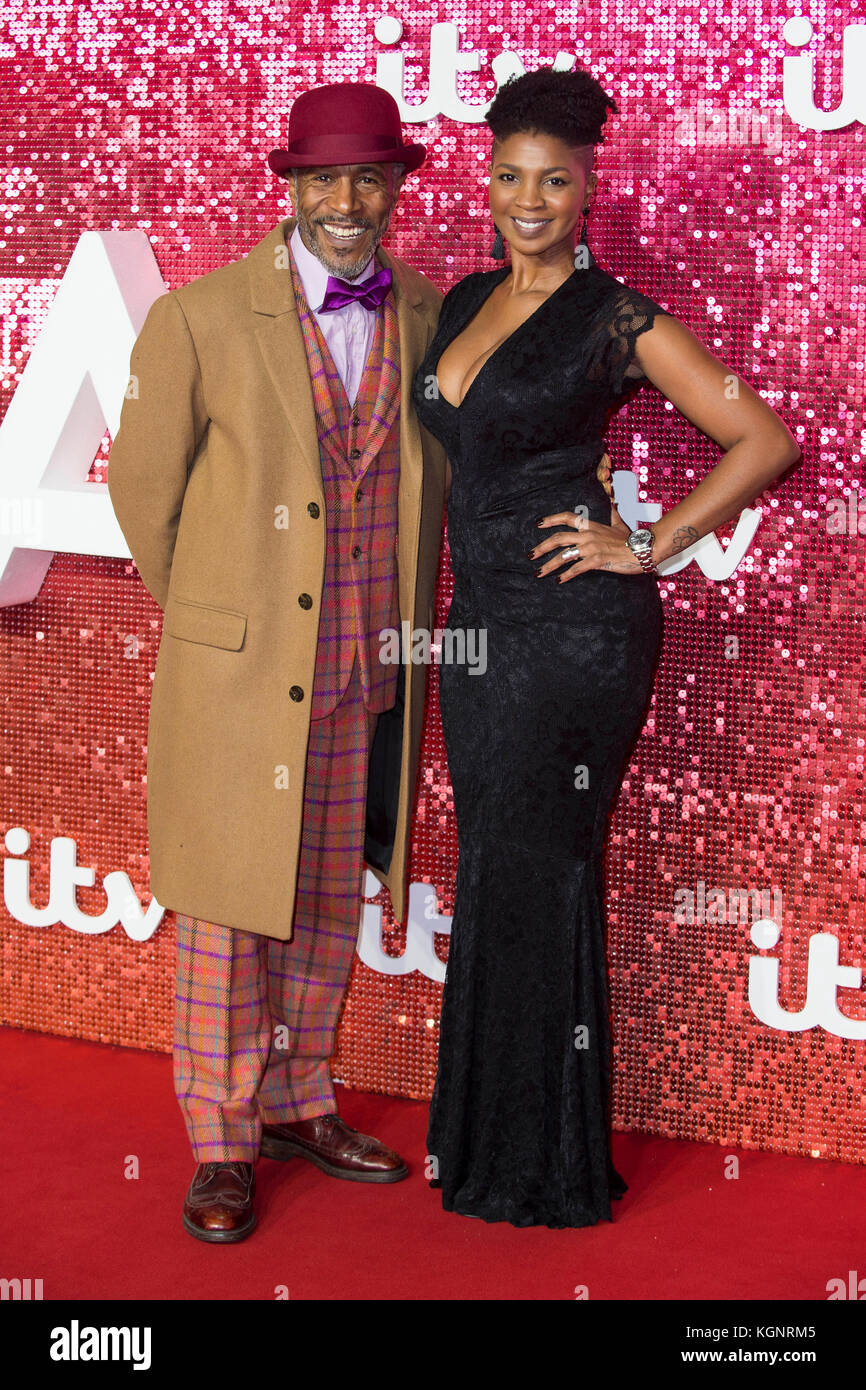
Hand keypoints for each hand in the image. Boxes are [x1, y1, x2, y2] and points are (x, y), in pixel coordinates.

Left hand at [529, 499, 643, 580]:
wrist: (643, 549)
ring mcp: (591, 548)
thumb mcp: (619, 524)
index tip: (538, 524)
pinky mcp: (597, 561)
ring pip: (563, 556)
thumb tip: (612, 502)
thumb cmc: (632, 539)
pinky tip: (559, 581)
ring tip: (538, 572)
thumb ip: (612, 514)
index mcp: (591, 526)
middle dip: (541, 547)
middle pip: (558, 538)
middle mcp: (588, 535)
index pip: (568, 517)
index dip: (551, 519)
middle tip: (531, 555)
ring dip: (549, 565)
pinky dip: (566, 575)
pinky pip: (577, 569)